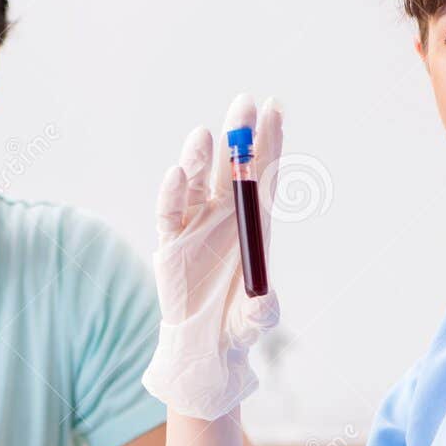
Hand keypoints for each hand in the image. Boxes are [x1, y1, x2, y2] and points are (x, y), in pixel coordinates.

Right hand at [141, 93, 281, 419]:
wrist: (205, 342)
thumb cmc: (239, 325)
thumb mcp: (255, 322)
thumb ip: (261, 312)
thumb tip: (263, 302)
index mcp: (255, 225)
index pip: (266, 174)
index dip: (270, 142)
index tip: (275, 109)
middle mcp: (227, 217)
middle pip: (233, 168)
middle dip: (239, 136)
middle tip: (243, 103)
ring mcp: (197, 225)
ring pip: (198, 182)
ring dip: (201, 158)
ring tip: (206, 135)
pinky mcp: (171, 240)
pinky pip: (169, 210)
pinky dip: (172, 191)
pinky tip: (176, 173)